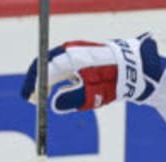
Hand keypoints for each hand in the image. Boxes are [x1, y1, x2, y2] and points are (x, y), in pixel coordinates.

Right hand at [21, 33, 165, 112]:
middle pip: (45, 63)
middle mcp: (72, 50)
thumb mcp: (93, 95)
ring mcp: (77, 50)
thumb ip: (72, 100)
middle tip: (31, 98)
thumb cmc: (115, 81)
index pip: (44, 69)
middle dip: (36, 81)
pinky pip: (63, 64)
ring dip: (46, 79)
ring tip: (41, 97)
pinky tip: (55, 90)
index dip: (34, 84)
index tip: (29, 98)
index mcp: (72, 58)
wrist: (136, 68)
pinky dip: (56, 76)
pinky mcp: (83, 54)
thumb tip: (53, 105)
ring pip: (53, 63)